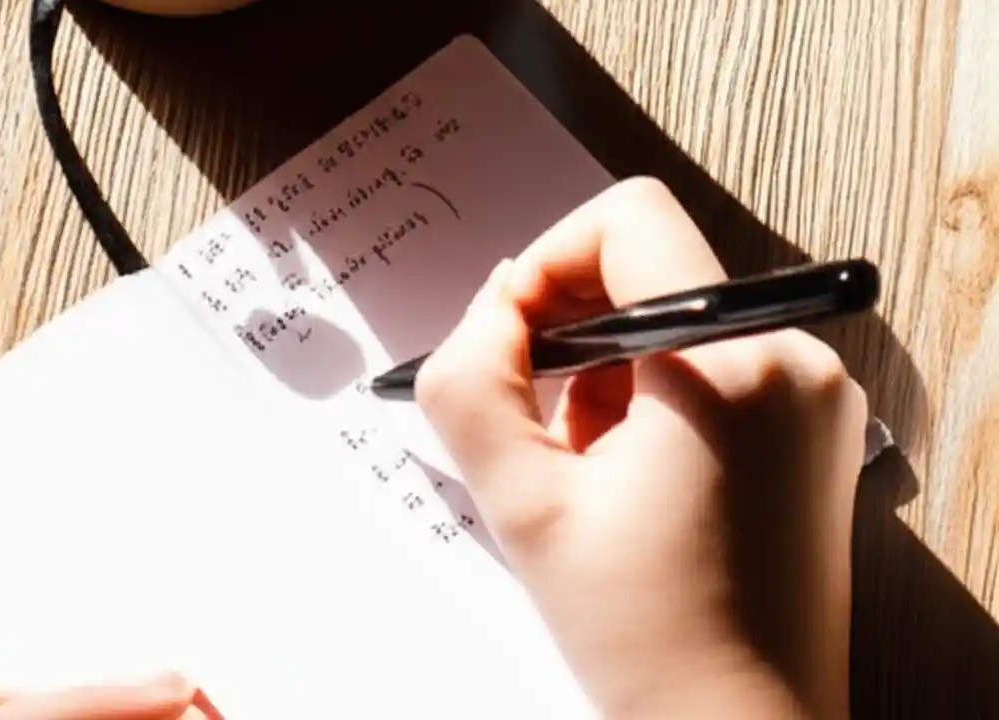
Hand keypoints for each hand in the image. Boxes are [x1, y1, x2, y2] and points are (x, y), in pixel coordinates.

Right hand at [416, 178, 865, 717]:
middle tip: (540, 424)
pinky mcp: (811, 424)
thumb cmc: (646, 635)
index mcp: (733, 363)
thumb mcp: (519, 502)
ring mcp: (814, 392)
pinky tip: (630, 481)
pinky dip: (649, 399)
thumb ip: (472, 379)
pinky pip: (709, 364)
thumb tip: (493, 302)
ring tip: (589, 475)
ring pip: (671, 321)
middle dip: (571, 335)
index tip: (512, 342)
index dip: (547, 264)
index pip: (628, 220)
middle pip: (650, 268)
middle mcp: (795, 358)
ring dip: (605, 378)